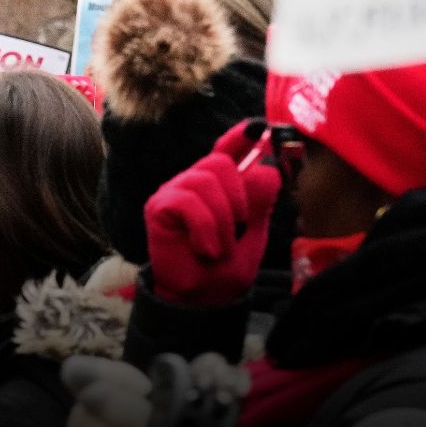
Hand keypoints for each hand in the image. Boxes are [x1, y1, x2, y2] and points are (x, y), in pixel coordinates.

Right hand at [145, 121, 279, 304]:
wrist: (202, 298)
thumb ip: (259, 200)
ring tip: (219, 247)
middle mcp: (193, 183)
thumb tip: (267, 168)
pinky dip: (205, 228)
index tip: (259, 128)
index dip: (241, 137)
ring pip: (205, 180)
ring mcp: (173, 193)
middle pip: (220, 162)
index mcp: (217, 187)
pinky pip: (189, 202)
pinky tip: (205, 249)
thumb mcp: (254, 231)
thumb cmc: (225, 267)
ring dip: (222, 220)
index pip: (227, 151)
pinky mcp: (158, 207)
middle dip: (238, 199)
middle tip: (237, 231)